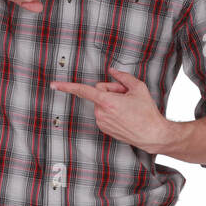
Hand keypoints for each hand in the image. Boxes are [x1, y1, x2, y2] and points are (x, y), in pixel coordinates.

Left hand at [51, 68, 174, 151]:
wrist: (151, 134)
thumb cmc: (147, 112)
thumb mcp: (138, 88)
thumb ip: (122, 77)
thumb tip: (112, 71)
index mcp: (107, 102)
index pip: (83, 90)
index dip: (67, 86)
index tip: (54, 85)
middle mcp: (101, 113)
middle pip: (99, 92)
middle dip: (111, 90)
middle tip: (127, 95)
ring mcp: (101, 122)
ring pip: (101, 103)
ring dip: (112, 101)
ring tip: (127, 108)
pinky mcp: (103, 128)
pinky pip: (104, 112)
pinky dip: (112, 110)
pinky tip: (124, 115)